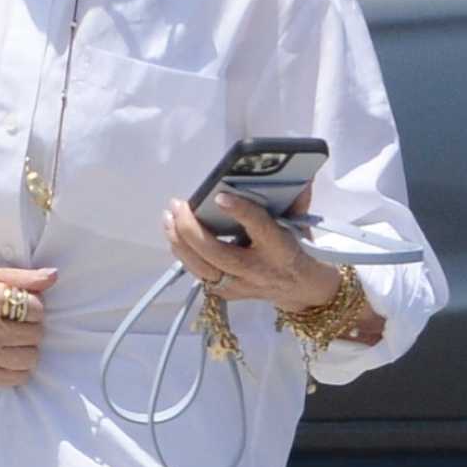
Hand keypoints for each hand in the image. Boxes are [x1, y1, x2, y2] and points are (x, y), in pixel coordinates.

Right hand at [0, 262, 56, 386]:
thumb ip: (22, 276)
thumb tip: (53, 276)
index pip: (35, 308)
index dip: (34, 307)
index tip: (23, 307)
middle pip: (35, 334)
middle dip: (31, 328)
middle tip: (17, 324)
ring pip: (29, 358)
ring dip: (27, 349)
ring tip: (15, 341)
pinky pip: (17, 377)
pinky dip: (19, 369)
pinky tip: (9, 356)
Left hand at [161, 184, 340, 315]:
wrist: (298, 287)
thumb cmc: (293, 248)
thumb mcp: (297, 223)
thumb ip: (293, 200)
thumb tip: (298, 174)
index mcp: (278, 248)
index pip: (258, 226)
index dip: (239, 211)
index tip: (219, 197)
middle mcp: (256, 270)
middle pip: (217, 253)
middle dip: (192, 229)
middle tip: (178, 205)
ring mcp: (239, 285)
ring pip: (201, 267)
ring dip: (180, 241)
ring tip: (168, 217)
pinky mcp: (226, 293)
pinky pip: (198, 273)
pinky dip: (183, 253)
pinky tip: (173, 234)